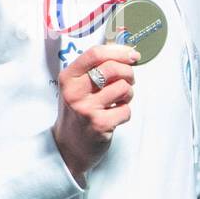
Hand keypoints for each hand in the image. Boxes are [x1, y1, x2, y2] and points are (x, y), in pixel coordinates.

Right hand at [52, 43, 139, 184]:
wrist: (68, 147)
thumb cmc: (77, 112)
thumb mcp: (77, 87)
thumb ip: (95, 69)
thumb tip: (125, 52)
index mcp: (68, 77)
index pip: (95, 53)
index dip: (118, 51)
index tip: (132, 55)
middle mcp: (74, 92)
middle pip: (111, 68)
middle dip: (128, 72)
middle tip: (129, 80)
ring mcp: (86, 108)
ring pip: (123, 87)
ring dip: (128, 94)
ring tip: (119, 100)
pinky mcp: (99, 124)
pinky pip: (126, 109)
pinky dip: (125, 112)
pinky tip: (115, 116)